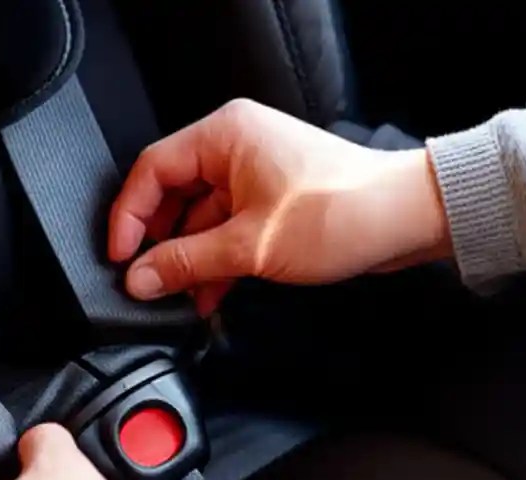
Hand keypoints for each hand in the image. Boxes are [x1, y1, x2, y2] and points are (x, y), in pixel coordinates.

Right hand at [110, 99, 451, 314]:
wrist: (404, 221)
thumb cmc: (341, 212)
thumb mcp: (249, 245)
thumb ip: (186, 263)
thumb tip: (141, 277)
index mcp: (224, 136)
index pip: (151, 170)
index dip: (129, 217)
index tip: (121, 257)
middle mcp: (236, 147)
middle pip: (173, 196)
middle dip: (160, 244)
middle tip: (147, 282)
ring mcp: (254, 174)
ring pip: (200, 218)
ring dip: (189, 260)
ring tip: (179, 297)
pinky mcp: (272, 200)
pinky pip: (227, 229)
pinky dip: (216, 261)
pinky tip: (208, 295)